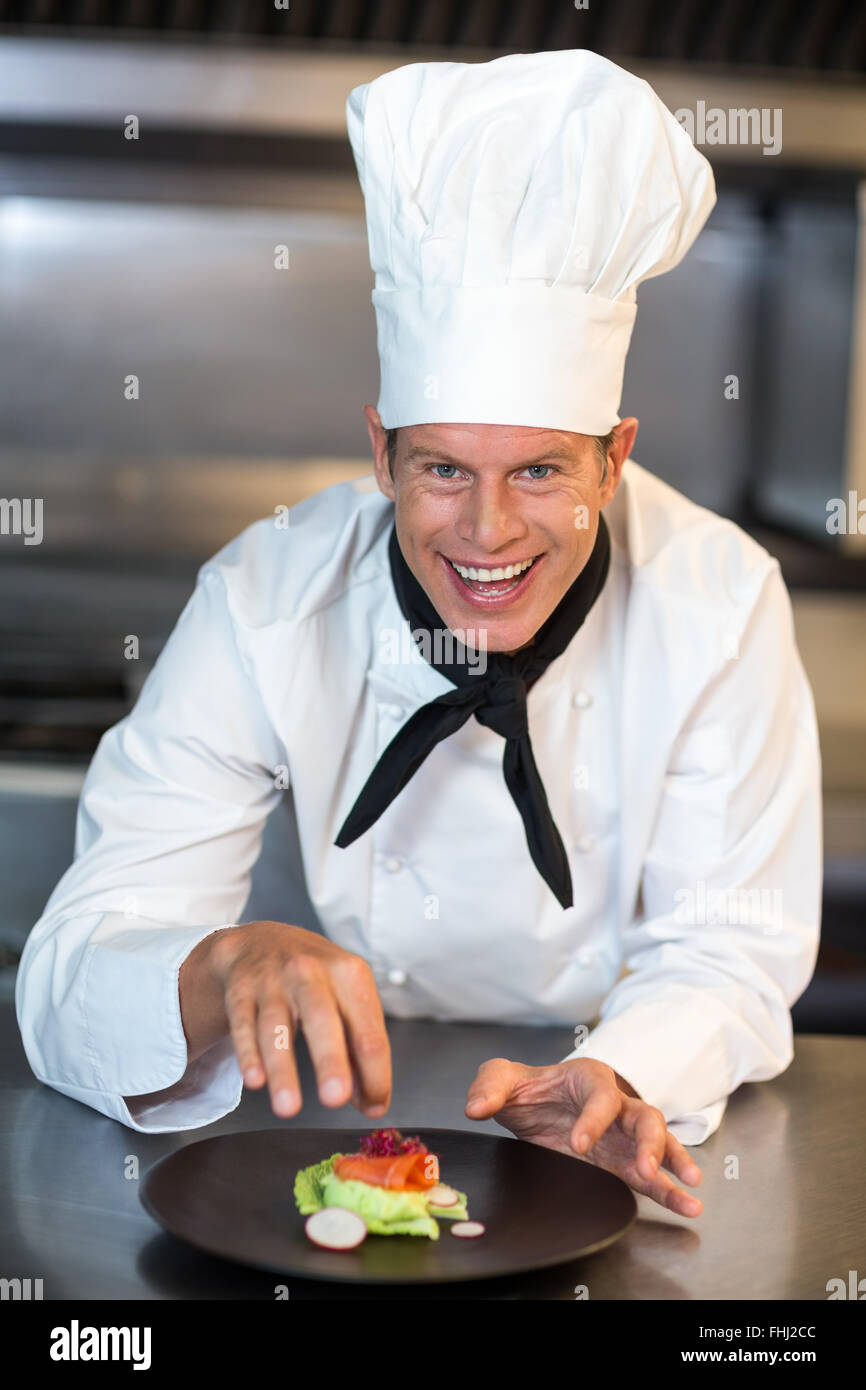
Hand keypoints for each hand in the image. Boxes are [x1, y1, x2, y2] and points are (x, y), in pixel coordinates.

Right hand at [196, 920, 391, 1120]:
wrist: (262, 941)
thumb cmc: (316, 979)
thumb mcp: (346, 999)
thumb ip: (359, 1050)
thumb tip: (371, 1101)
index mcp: (349, 974)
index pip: (368, 1031)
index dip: (374, 1073)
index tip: (374, 1108)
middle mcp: (311, 972)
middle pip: (322, 1018)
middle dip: (330, 1060)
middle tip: (336, 1098)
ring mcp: (272, 980)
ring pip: (276, 1025)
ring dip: (282, 1067)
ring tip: (288, 1107)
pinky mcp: (241, 990)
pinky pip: (243, 1024)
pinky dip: (248, 1053)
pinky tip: (255, 1080)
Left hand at [464, 1056, 702, 1216]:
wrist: (534, 1107)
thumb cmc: (527, 1088)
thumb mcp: (503, 1078)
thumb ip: (490, 1086)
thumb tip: (476, 1106)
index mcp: (588, 1080)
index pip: (601, 1097)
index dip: (593, 1120)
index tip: (579, 1145)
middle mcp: (615, 1106)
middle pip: (645, 1116)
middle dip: (650, 1143)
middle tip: (646, 1168)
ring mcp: (623, 1136)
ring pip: (658, 1144)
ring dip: (673, 1163)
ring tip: (691, 1185)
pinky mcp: (622, 1162)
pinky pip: (652, 1176)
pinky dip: (670, 1190)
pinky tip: (687, 1205)